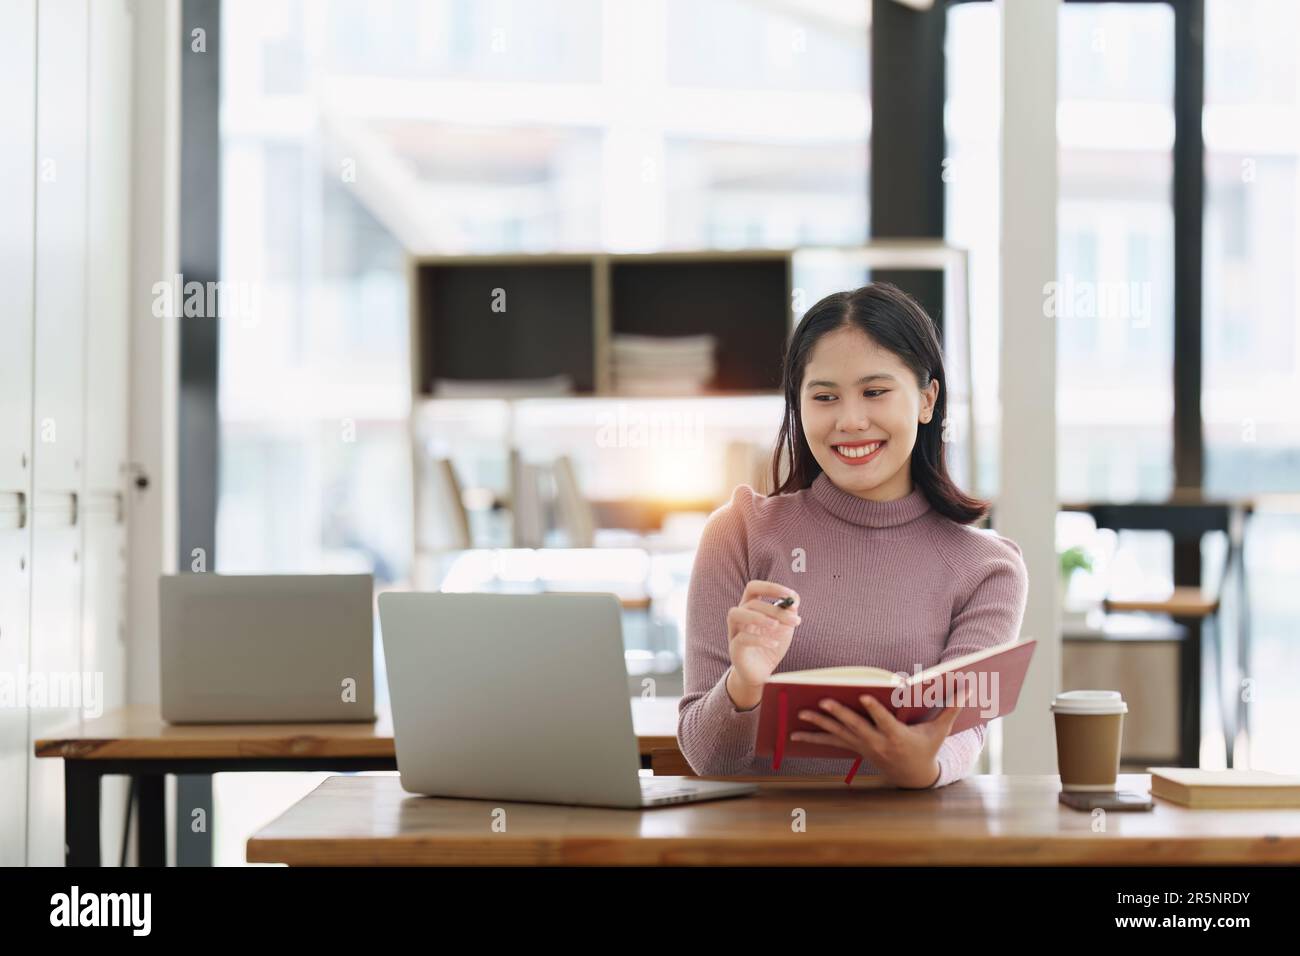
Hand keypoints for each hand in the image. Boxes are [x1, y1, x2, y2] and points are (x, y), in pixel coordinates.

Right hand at [724, 581, 800, 708]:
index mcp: (750, 607)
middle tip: (795, 620)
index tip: (790, 595)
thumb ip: (789, 612)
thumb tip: (794, 601)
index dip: (771, 587)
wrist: (762, 673)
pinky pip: (742, 638)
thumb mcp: (784, 627)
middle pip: (751, 602)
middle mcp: (740, 616)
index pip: (754, 587)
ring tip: (776, 626)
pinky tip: (774, 644)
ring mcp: (735, 632)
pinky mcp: (734, 648)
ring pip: (735, 614)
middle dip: (775, 609)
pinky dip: (760, 639)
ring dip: (758, 616)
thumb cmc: (771, 645)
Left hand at [790, 690, 965, 787]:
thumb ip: (951, 708)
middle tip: (824, 700)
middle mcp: (876, 743)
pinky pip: (830, 741)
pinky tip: (794, 732)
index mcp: (897, 737)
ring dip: (819, 722)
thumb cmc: (927, 748)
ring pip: (838, 733)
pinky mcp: (854, 748)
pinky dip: (812, 736)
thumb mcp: (940, 731)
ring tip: (801, 712)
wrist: (912, 777)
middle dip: (839, 713)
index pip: (883, 721)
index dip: (874, 710)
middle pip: (855, 726)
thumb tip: (967, 686)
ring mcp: (862, 747)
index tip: (865, 697)